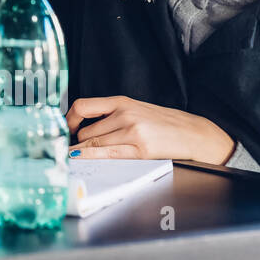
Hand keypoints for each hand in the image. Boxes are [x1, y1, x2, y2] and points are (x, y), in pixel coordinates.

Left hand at [66, 96, 234, 163]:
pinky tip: (81, 157)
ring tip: (75, 155)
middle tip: (71, 148)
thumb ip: (112, 114)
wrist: (195, 134)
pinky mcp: (140, 150)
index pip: (83, 106)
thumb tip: (85, 125)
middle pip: (86, 130)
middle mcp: (125, 114)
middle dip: (77, 142)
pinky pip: (107, 154)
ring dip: (82, 151)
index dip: (68, 118)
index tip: (64, 128)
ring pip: (93, 143)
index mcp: (122, 102)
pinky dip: (90, 156)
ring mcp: (132, 132)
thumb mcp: (137, 109)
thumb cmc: (165, 124)